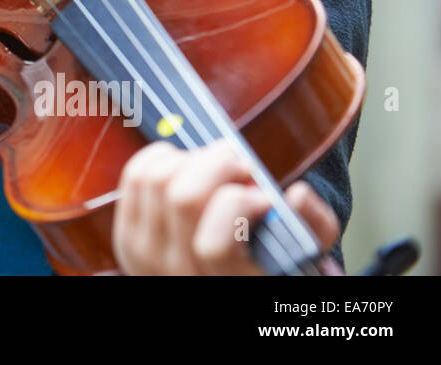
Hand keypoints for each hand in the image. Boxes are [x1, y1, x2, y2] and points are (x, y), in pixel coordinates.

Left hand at [112, 139, 339, 274]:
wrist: (220, 279)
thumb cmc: (270, 262)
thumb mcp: (304, 252)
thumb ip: (313, 226)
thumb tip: (296, 194)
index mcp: (226, 283)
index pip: (214, 244)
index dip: (241, 205)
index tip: (264, 198)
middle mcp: (178, 273)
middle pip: (183, 197)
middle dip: (219, 165)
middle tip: (242, 166)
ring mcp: (145, 255)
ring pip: (156, 179)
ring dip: (192, 159)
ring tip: (217, 169)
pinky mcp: (127, 234)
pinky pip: (136, 175)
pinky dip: (163, 157)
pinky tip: (187, 165)